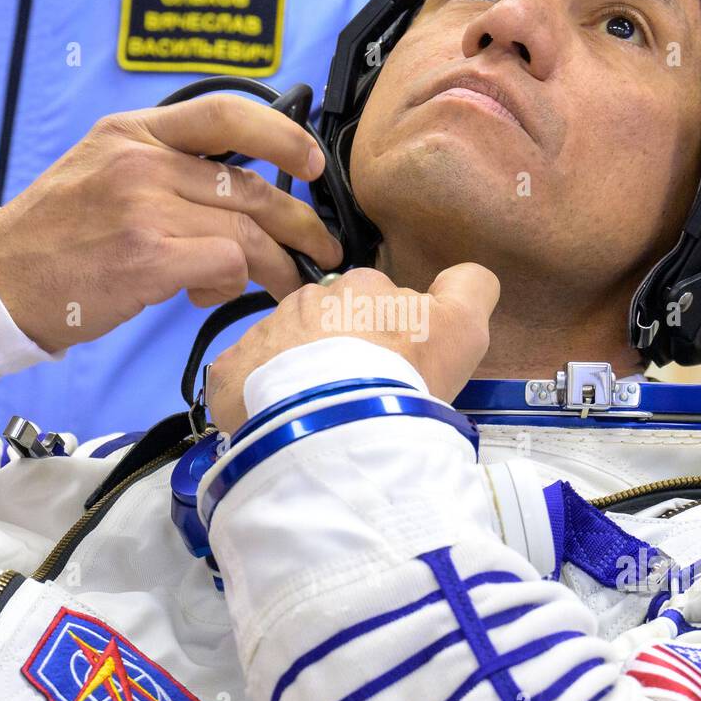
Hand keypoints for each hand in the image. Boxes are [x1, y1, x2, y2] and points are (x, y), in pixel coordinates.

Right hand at [0, 95, 343, 351]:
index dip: (283, 134)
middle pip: (249, 185)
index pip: (226, 114)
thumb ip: (166, 169)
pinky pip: (226, 263)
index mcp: (133, 131)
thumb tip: (240, 198)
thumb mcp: (103, 171)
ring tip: (291, 285)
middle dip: (301, 223)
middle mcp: (140, 161)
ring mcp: (143, 209)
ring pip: (246, 230)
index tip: (314, 162)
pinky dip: (236, 283)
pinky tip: (218, 295)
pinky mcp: (146, 258)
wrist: (0, 281)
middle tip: (324, 249)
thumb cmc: (58, 235)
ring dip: (280, 264)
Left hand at [206, 264, 499, 432]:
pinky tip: (276, 425)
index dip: (387, 334)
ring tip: (315, 415)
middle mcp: (308, 300)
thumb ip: (470, 289)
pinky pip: (241, 380)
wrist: (339, 423)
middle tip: (354, 396)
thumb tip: (463, 275)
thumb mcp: (463, 327)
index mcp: (363, 288)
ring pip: (281, 350)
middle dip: (336, 352)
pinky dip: (256, 399)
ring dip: (295, 374)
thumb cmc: (404, 373)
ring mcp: (264, 333)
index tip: (393, 368)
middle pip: (325, 324)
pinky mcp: (230, 372)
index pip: (377, 301)